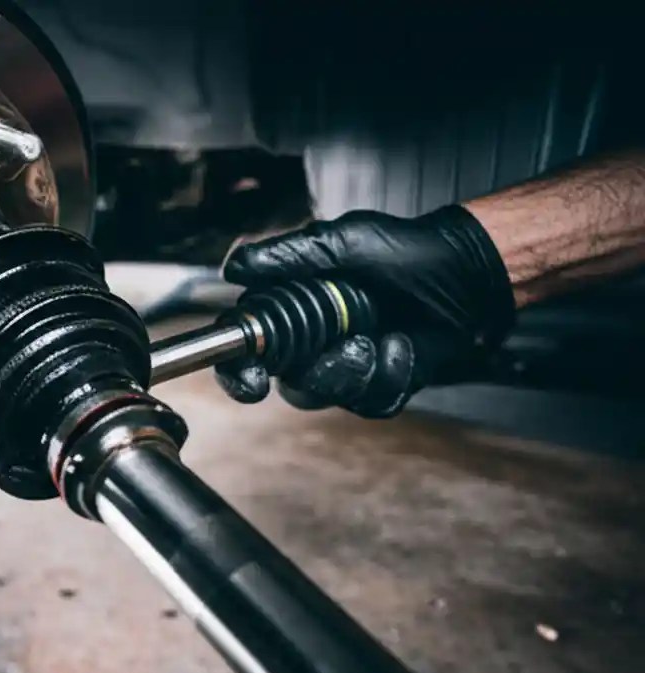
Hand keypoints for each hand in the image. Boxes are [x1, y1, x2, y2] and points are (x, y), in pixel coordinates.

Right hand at [216, 206, 514, 416]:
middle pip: (288, 383)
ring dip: (358, 369)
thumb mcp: (345, 241)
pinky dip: (391, 374)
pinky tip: (403, 344)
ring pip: (329, 396)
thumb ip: (290, 256)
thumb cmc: (407, 251)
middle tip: (352, 345)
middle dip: (320, 370)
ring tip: (385, 336)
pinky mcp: (378, 386)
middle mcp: (311, 344)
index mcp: (292, 310)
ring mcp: (344, 368)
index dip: (237, 369)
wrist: (467, 274)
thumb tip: (234, 267)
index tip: (252, 378)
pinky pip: (370, 402)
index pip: (245, 347)